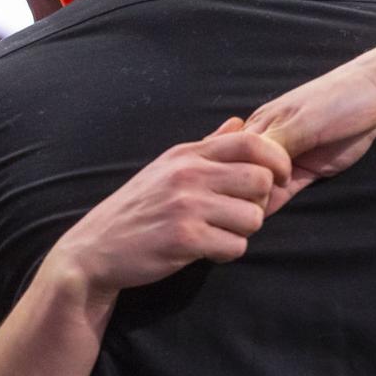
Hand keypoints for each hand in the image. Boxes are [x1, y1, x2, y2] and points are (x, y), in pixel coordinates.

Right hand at [45, 122, 291, 306]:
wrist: (96, 249)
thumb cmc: (139, 209)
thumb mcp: (168, 168)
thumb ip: (207, 147)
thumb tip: (238, 122)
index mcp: (187, 154)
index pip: (251, 141)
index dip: (277, 160)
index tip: (279, 178)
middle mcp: (188, 174)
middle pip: (261, 180)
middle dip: (260, 203)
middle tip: (240, 214)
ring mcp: (186, 205)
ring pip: (253, 217)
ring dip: (242, 231)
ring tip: (218, 233)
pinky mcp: (184, 238)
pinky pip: (235, 246)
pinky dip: (226, 252)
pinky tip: (206, 250)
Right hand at [242, 52, 375, 213]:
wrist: (374, 95)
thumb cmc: (337, 100)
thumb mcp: (305, 120)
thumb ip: (277, 143)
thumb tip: (249, 168)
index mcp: (260, 127)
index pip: (235, 159)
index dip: (233, 178)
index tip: (239, 196)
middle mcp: (268, 144)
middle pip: (244, 175)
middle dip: (240, 194)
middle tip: (244, 214)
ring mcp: (287, 160)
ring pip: (262, 187)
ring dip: (256, 202)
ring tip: (248, 222)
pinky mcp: (305, 172)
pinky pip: (284, 193)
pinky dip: (273, 205)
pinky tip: (261, 219)